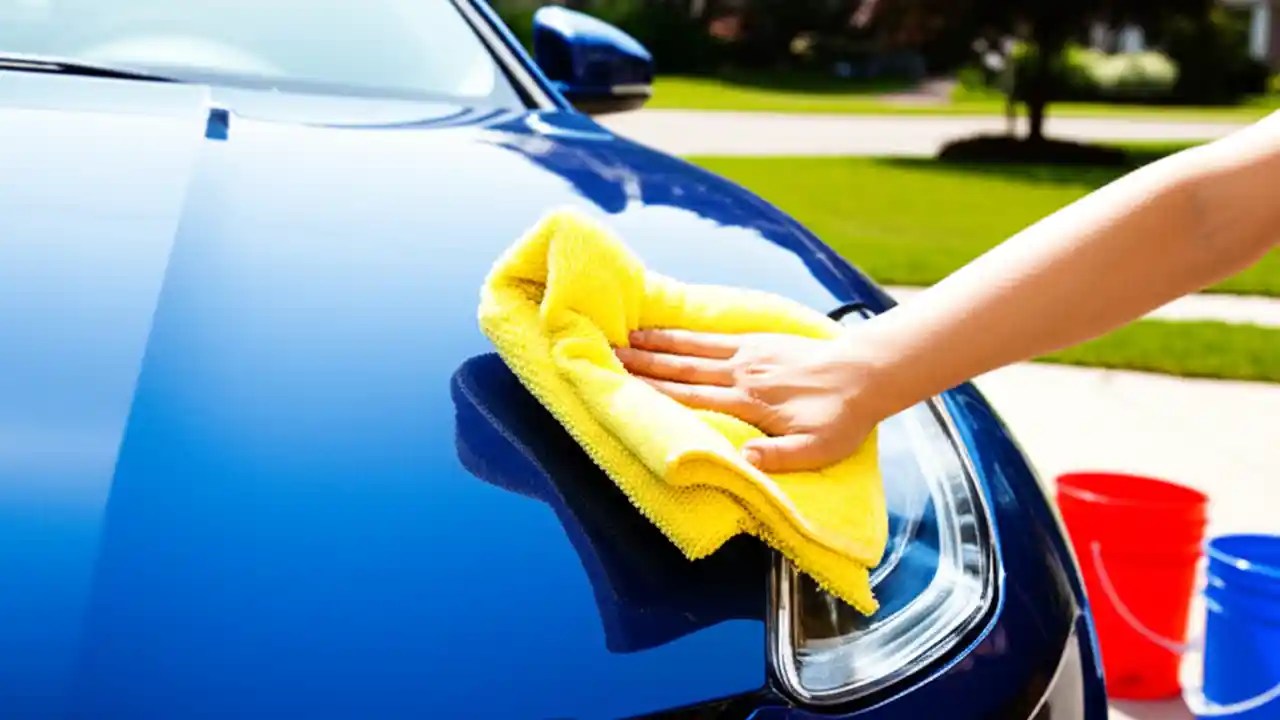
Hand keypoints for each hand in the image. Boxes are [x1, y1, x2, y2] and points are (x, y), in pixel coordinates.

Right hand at [614, 328, 888, 472]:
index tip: (623, 384)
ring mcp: (748, 354)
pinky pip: (712, 336)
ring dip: (657, 344)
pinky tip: (666, 330)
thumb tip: (740, 461)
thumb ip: (778, 459)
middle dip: (644, 363)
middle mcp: (741, 373)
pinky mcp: (757, 341)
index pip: (691, 396)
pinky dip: (684, 333)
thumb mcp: (817, 450)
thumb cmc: (842, 417)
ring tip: (625, 339)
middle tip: (609, 356)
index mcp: (749, 402)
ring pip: (692, 348)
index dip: (655, 390)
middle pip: (682, 368)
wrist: (867, 372)